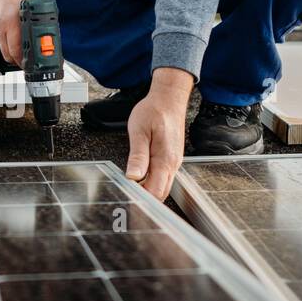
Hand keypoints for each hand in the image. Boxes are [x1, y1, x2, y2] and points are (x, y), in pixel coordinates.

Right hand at [0, 0, 47, 66]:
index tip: (33, 66)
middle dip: (19, 61)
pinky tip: (17, 39)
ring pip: (2, 48)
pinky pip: (0, 38)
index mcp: (14, 21)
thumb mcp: (41, 4)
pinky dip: (8, 42)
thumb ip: (43, 22)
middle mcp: (2, 24)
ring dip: (13, 52)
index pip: (17, 51)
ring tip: (24, 52)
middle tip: (29, 63)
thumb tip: (50, 39)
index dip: (25, 62)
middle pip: (8, 54)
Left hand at [125, 68, 193, 200]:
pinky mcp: (172, 158)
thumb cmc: (154, 111)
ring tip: (132, 192)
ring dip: (149, 192)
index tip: (128, 202)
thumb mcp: (139, 131)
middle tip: (127, 201)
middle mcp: (173, 163)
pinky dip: (153, 183)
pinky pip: (165, 177)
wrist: (169, 98)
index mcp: (164, 159)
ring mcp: (174, 161)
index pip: (155, 191)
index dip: (142, 200)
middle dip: (146, 200)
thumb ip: (138, 156)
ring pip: (164, 186)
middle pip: (161, 193)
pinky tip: (141, 180)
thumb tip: (133, 177)